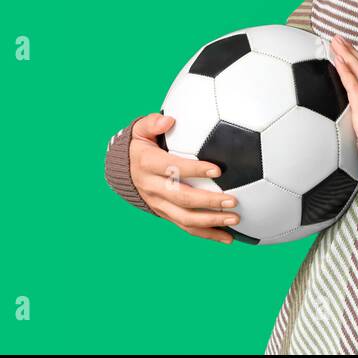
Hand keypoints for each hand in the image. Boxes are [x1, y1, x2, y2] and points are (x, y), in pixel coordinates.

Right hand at [128, 112, 237, 242]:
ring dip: (211, 222)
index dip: (194, 170)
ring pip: (185, 218)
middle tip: (233, 201)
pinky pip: (186, 227)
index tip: (218, 170)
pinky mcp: (164, 214)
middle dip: (208, 202)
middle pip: (182, 198)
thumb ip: (152, 123)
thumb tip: (168, 120)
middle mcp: (152, 188)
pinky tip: (228, 237)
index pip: (172, 168)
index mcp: (148, 165)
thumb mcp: (140, 130)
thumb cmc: (140, 144)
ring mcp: (158, 204)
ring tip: (236, 219)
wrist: (122, 171)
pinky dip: (208, 234)